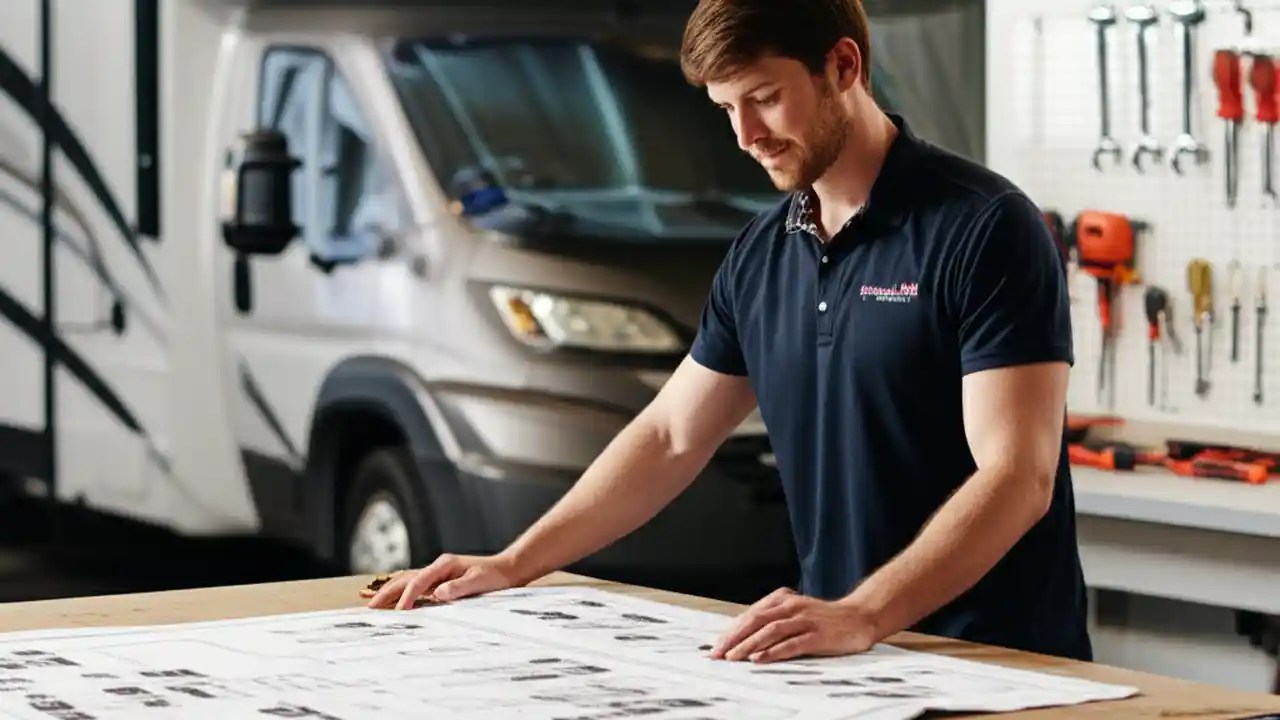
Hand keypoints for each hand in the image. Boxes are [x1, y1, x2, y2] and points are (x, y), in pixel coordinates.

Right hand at [365, 553, 522, 609]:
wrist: (506, 569)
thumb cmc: (495, 576)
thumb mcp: (480, 581)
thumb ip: (459, 587)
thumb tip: (437, 593)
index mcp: (444, 565)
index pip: (419, 581)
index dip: (407, 597)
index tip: (399, 612)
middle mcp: (437, 567)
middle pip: (405, 579)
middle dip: (386, 593)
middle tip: (369, 608)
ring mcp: (437, 574)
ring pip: (406, 582)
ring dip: (388, 592)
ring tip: (371, 604)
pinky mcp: (439, 582)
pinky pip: (414, 587)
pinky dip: (400, 594)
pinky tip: (391, 601)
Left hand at [707, 587, 878, 663]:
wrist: (859, 617)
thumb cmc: (823, 619)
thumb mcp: (795, 613)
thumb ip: (774, 620)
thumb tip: (744, 638)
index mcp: (782, 599)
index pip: (750, 615)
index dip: (731, 631)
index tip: (716, 647)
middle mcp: (791, 606)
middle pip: (756, 621)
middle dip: (734, 638)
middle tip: (718, 654)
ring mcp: (805, 619)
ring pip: (770, 631)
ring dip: (749, 644)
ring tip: (733, 657)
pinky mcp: (817, 634)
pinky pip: (791, 643)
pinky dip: (773, 651)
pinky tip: (759, 659)